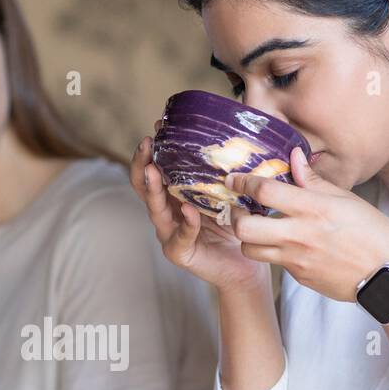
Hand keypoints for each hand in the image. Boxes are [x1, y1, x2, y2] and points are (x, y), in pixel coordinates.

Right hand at [129, 129, 266, 291]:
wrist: (246, 262)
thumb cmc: (237, 223)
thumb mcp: (229, 190)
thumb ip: (225, 168)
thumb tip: (238, 130)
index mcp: (174, 195)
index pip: (154, 169)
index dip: (151, 150)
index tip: (156, 127)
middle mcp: (167, 212)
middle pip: (143, 187)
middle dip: (142, 164)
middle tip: (146, 144)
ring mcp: (169, 233)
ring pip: (155, 210)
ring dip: (154, 189)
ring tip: (155, 171)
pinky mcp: (179, 252)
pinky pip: (180, 236)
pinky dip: (186, 222)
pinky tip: (189, 211)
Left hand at [225, 147, 388, 302]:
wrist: (388, 275)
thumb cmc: (373, 233)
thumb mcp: (347, 199)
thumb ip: (315, 181)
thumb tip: (295, 157)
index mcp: (313, 209)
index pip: (264, 191)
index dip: (243, 183)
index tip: (234, 179)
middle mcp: (299, 235)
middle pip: (244, 227)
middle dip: (235, 215)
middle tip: (239, 208)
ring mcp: (296, 259)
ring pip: (249, 250)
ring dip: (248, 238)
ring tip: (257, 228)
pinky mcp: (299, 277)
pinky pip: (273, 263)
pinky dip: (272, 252)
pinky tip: (285, 244)